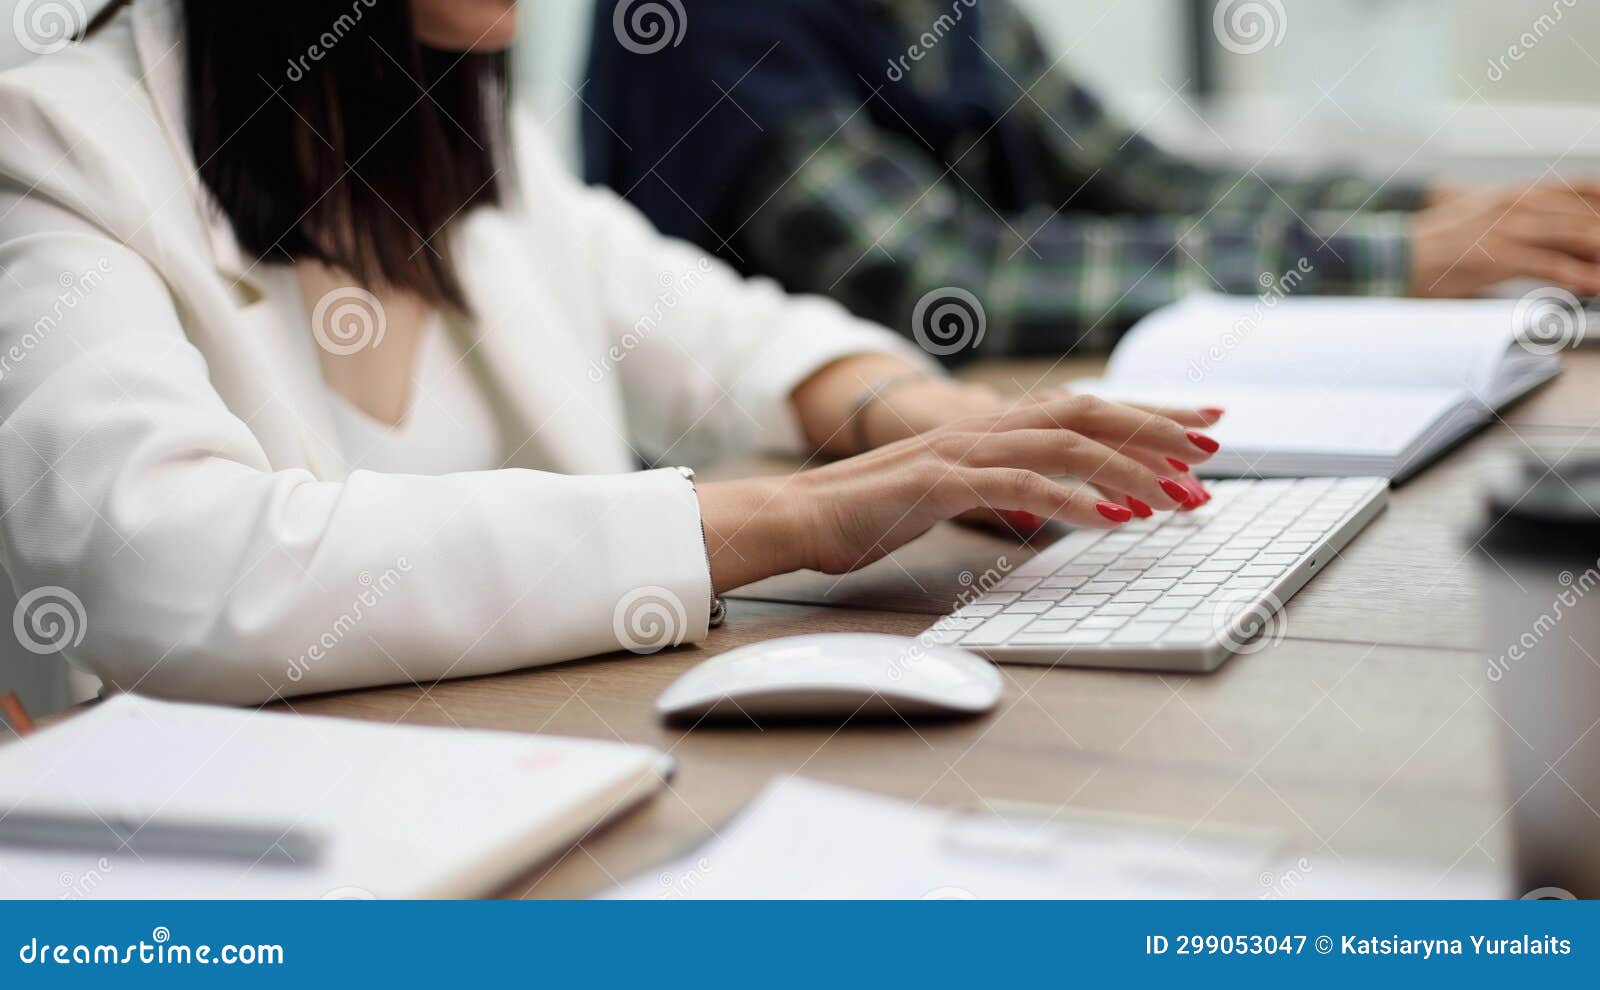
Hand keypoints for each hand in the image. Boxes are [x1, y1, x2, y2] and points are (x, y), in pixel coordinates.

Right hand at [695, 394, 1221, 588]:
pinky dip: (1073, 502)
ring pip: (1065, 442)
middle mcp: (982, 427)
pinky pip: (1020, 486)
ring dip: (1129, 468)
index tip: (1203, 427)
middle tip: (1214, 449)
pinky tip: (1113, 521)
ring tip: (1178, 494)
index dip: (1148, 414)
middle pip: (1087, 411)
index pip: (1082, 408)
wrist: (800, 515)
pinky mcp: (942, 482)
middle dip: (1157, 428)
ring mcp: (962, 450)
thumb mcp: (953, 494)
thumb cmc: (872, 512)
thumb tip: (1061, 505)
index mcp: (987, 428)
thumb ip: (1006, 490)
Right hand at [1411, 182, 1599, 296]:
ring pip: (1578, 236)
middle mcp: (1519, 203)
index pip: (1582, 188)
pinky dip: (1581, 277)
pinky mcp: (1502, 256)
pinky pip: (1554, 266)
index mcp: (1516, 193)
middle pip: (1585, 214)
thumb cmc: (1437, 245)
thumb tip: (1554, 242)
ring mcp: (1511, 228)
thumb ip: (1520, 223)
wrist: (1398, 256)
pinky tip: (1595, 285)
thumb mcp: (1482, 220)